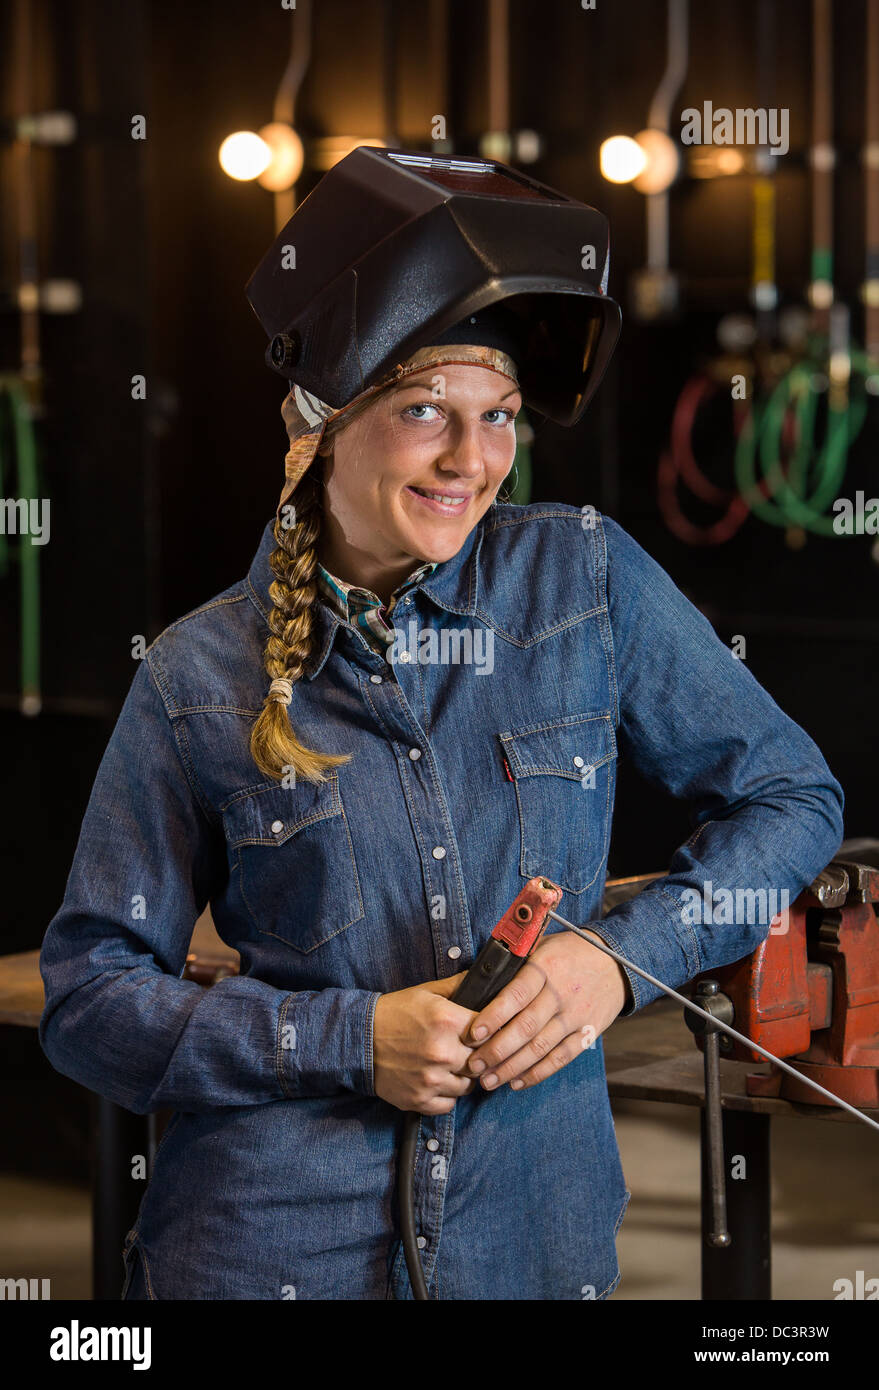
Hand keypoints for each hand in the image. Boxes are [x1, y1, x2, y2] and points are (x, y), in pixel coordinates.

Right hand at [373, 972, 477, 1113]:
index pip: (490, 1031)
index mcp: (447, 1020)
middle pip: (482, 1061)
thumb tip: (485, 978)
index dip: (488, 1032)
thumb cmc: (394, 1012)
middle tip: (466, 1050)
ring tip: (450, 1066)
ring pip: (468, 1086)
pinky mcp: (419, 1099)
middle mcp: (442, 1052)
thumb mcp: (426, 992)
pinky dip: (447, 1095)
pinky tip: (438, 1081)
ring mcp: (431, 1079)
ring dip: (463, 1077)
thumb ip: (458, 987)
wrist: (358, 1038)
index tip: (483, 1033)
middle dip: (477, 1055)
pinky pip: (449, 1105)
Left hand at [463, 930, 627, 1092]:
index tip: (471, 1034)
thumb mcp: (540, 946)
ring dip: (511, 1068)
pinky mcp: (587, 1033)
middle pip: (525, 1028)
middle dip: (496, 1050)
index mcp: (545, 967)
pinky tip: (516, 1082)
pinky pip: (560, 1058)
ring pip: (540, 1048)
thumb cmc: (568, 952)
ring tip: (488, 1081)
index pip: (516, 995)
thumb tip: (473, 983)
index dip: (493, 1017)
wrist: (615, 961)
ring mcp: (575, 1016)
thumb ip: (513, 965)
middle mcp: (561, 993)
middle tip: (473, 1065)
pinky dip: (537, 1073)